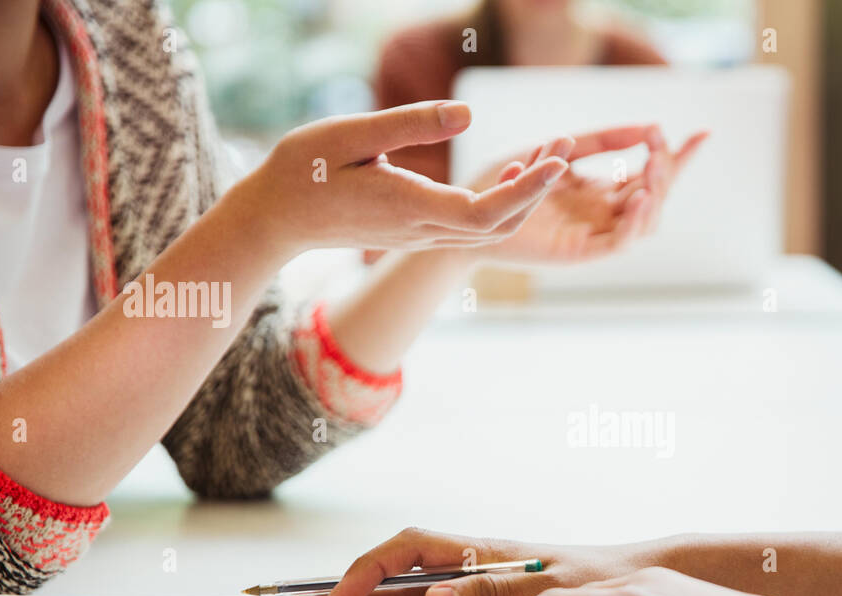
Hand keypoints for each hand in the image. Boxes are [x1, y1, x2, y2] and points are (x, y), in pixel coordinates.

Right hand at [240, 100, 567, 257]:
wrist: (276, 218)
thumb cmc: (305, 169)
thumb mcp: (352, 134)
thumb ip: (411, 123)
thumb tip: (469, 114)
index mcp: (410, 208)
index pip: (487, 212)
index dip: (528, 191)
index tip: (557, 161)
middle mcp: (423, 230)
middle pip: (500, 225)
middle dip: (539, 191)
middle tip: (565, 147)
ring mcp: (421, 236)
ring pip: (491, 230)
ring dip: (525, 198)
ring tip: (548, 156)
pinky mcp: (418, 232)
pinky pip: (474, 227)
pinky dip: (503, 203)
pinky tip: (513, 171)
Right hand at [288, 527, 654, 595]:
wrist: (632, 584)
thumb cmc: (596, 581)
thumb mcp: (545, 589)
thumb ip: (488, 594)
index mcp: (481, 553)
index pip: (409, 550)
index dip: (370, 570)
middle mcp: (472, 565)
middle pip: (396, 573)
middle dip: (347, 588)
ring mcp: (477, 583)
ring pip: (408, 590)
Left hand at [477, 125, 708, 263]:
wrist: (466, 211)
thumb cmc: (504, 180)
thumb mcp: (558, 148)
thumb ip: (602, 139)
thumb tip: (647, 126)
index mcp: (601, 191)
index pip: (651, 175)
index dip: (679, 158)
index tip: (704, 134)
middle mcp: (602, 214)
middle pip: (655, 197)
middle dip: (666, 170)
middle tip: (659, 143)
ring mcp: (593, 234)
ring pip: (645, 222)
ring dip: (656, 195)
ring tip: (654, 170)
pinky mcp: (579, 252)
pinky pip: (618, 243)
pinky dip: (634, 223)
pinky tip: (639, 197)